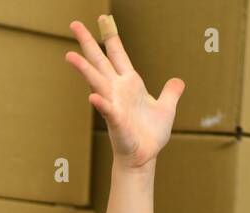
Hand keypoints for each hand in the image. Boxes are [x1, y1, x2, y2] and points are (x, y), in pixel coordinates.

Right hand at [65, 17, 184, 169]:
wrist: (145, 157)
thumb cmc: (150, 135)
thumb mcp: (166, 109)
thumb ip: (170, 93)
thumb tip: (179, 81)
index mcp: (130, 83)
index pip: (118, 54)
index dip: (111, 36)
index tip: (102, 19)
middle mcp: (118, 90)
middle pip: (100, 61)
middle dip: (88, 43)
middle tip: (74, 24)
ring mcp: (114, 105)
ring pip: (97, 82)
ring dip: (84, 69)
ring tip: (70, 56)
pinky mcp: (116, 122)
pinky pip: (108, 111)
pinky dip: (102, 104)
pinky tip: (93, 97)